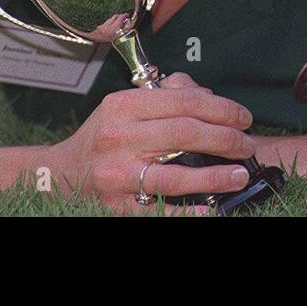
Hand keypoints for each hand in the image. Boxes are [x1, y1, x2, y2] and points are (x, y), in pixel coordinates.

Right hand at [45, 72, 257, 213]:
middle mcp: (118, 138)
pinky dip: (190, 210)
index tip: (244, 118)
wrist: (58, 175)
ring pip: (176, 174)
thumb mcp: (126, 106)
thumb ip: (166, 96)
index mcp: (123, 106)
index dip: (222, 109)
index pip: (185, 101)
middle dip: (226, 139)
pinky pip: (161, 210)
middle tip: (248, 146)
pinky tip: (213, 207)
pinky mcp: (117, 206)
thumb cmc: (103, 137)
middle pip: (185, 133)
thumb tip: (211, 98)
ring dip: (215, 176)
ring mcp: (116, 175)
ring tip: (240, 174)